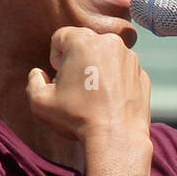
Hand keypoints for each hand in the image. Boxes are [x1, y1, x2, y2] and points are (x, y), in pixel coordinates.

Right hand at [27, 27, 151, 143]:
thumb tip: (38, 74)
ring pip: (107, 57)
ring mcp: (130, 58)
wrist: (116, 138)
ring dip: (98, 71)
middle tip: (76, 88)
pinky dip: (116, 83)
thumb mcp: (40, 102)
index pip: (61, 37)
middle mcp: (110, 42)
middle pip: (86, 45)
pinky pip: (123, 72)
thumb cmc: (77, 118)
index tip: (59, 76)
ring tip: (94, 98)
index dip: (56, 57)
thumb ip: (33, 82)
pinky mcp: (143, 75)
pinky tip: (109, 103)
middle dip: (78, 61)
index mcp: (83, 41)